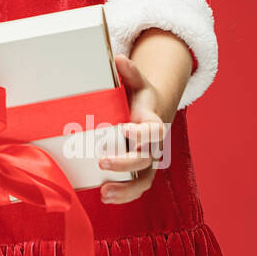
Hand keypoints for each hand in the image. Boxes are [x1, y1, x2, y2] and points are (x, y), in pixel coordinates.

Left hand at [98, 53, 168, 204]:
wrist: (151, 113)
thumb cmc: (139, 99)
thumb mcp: (137, 84)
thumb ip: (130, 73)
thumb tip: (119, 58)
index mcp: (152, 123)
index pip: (153, 131)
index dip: (143, 133)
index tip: (126, 130)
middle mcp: (152, 146)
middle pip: (145, 159)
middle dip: (125, 163)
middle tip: (102, 161)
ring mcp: (147, 161)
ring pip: (143, 180)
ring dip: (125, 189)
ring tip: (104, 193)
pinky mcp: (140, 172)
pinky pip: (136, 187)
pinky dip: (123, 195)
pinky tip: (105, 196)